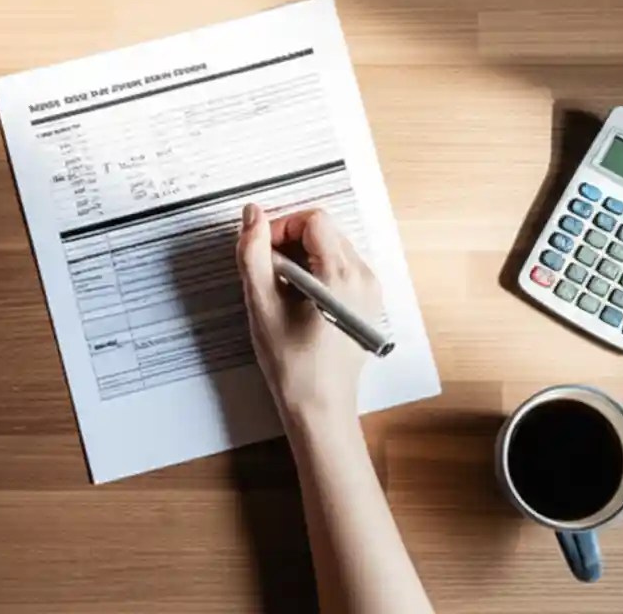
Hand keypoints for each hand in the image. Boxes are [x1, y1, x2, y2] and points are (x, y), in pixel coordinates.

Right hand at [235, 204, 381, 428]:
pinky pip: (341, 267)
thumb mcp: (262, 306)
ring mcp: (370, 290)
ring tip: (281, 289)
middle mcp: (364, 278)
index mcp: (342, 276)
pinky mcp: (367, 302)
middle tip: (267, 271)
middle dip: (290, 240)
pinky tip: (298, 299)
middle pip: (325, 230)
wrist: (320, 407)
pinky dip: (316, 271)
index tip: (263, 249)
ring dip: (302, 255)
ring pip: (332, 247)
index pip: (314, 219)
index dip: (282, 226)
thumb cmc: (292, 365)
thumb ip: (254, 254)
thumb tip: (253, 216)